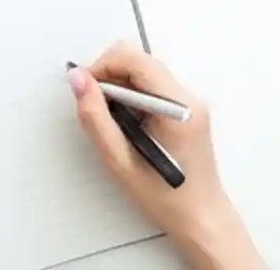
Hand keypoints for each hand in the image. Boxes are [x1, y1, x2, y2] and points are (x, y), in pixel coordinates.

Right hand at [69, 42, 262, 269]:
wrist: (201, 219)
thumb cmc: (165, 197)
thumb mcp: (119, 160)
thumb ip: (95, 116)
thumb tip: (78, 79)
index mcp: (177, 107)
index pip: (134, 60)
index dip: (102, 67)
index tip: (84, 90)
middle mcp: (188, 97)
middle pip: (139, 62)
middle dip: (108, 77)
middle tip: (95, 109)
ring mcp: (190, 102)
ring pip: (142, 73)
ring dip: (119, 90)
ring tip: (114, 125)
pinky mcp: (186, 110)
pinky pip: (151, 88)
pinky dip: (131, 99)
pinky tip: (128, 127)